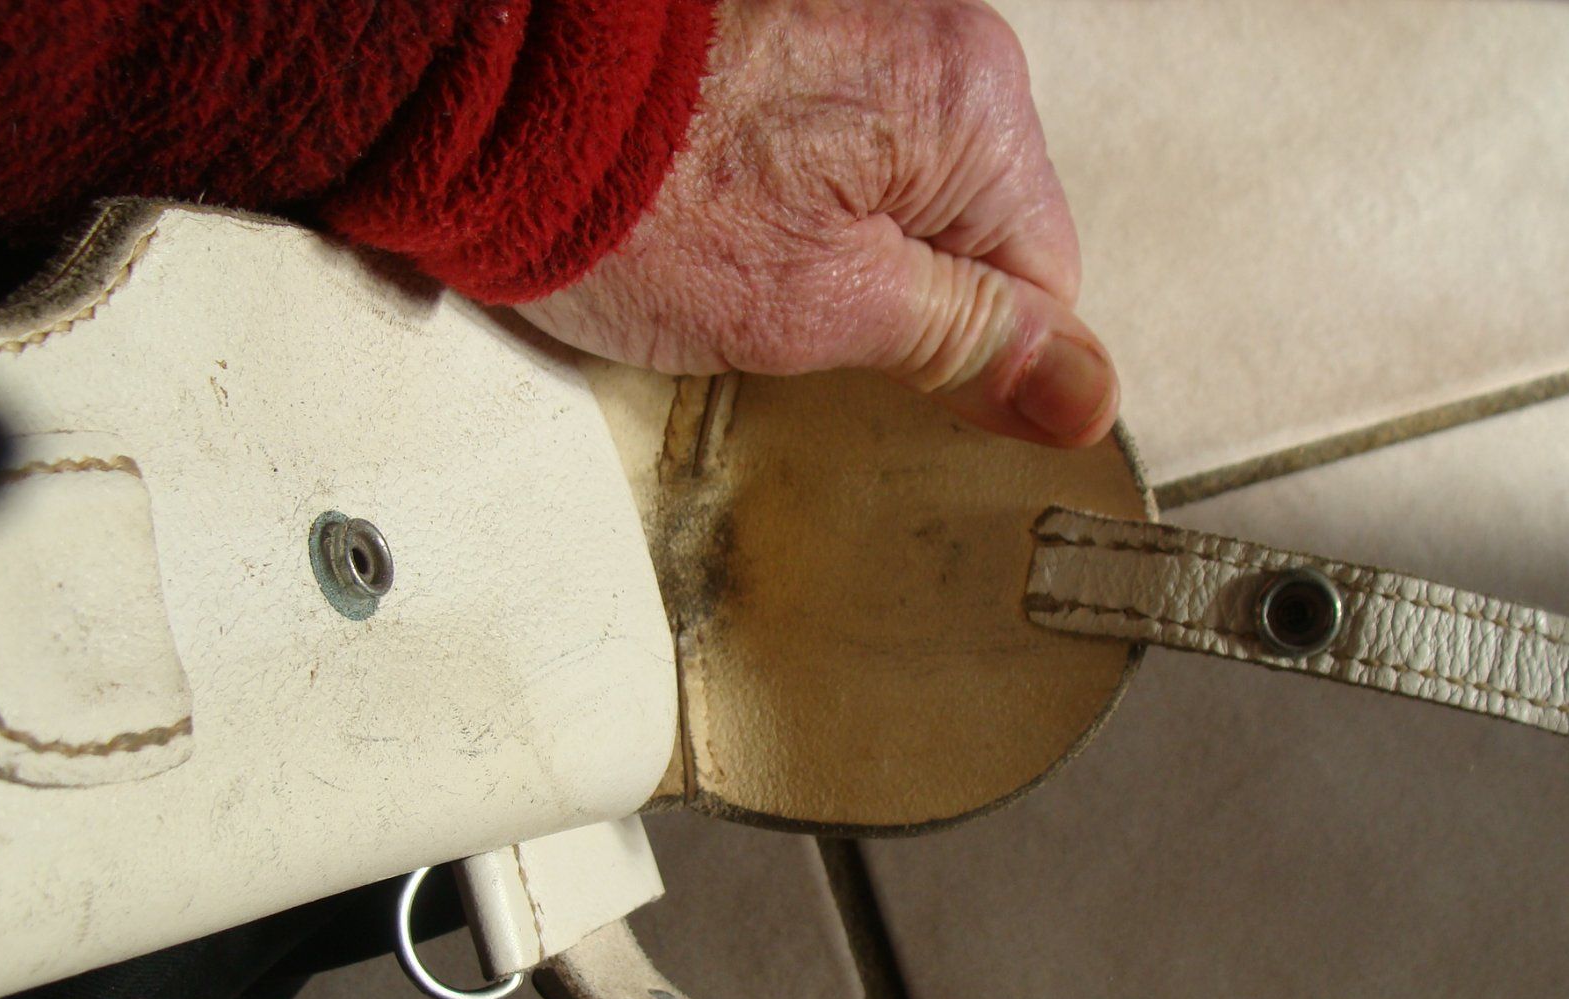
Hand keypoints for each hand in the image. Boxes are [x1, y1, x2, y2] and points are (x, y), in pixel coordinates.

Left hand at [517, 0, 1118, 448]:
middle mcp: (928, 41)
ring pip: (897, 193)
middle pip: (970, 227)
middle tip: (797, 321)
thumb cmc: (637, 205)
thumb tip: (1084, 393)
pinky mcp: (782, 39)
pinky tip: (723, 223)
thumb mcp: (824, 308)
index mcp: (968, 105)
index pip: (1044, 274)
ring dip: (840, 251)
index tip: (900, 383)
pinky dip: (793, 200)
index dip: (974, 352)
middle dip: (898, 296)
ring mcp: (852, 29)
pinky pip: (834, 148)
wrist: (484, 107)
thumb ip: (968, 342)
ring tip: (740, 267)